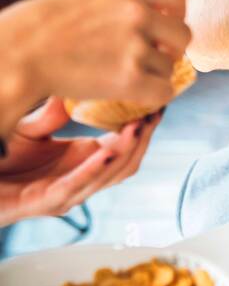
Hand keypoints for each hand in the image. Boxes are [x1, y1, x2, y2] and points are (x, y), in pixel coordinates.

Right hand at [0, 0, 190, 121]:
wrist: (22, 51)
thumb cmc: (49, 28)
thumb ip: (125, 5)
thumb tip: (158, 21)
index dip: (176, 15)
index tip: (163, 29)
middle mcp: (137, 14)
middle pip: (183, 35)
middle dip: (171, 50)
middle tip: (150, 59)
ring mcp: (135, 46)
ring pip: (170, 68)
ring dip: (153, 75)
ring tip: (124, 76)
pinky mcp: (130, 78)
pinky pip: (164, 92)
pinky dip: (153, 96)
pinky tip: (134, 93)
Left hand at [0, 97, 161, 226]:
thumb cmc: (0, 160)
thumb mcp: (30, 129)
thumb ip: (53, 113)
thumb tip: (77, 82)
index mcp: (81, 163)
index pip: (124, 147)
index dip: (142, 128)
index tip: (156, 103)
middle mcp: (80, 181)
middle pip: (125, 164)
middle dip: (143, 139)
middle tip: (155, 112)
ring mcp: (66, 194)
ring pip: (108, 177)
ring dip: (126, 152)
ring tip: (139, 127)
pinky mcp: (45, 203)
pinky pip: (76, 187)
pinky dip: (94, 170)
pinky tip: (106, 152)